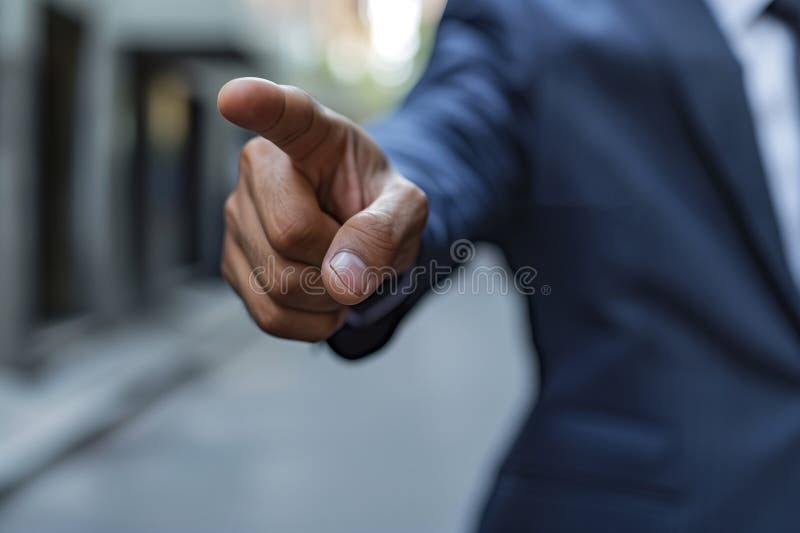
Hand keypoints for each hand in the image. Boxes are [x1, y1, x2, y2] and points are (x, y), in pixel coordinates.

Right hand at [217, 78, 427, 341]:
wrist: (361, 237)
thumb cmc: (378, 206)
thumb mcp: (406, 209)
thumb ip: (386, 231)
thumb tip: (341, 281)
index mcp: (308, 135)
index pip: (281, 115)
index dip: (259, 105)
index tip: (237, 96)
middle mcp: (257, 168)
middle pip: (290, 235)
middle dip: (339, 261)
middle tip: (356, 250)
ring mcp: (234, 217)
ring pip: (279, 284)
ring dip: (329, 297)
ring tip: (340, 269)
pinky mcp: (231, 264)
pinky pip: (270, 316)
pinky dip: (312, 322)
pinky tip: (323, 297)